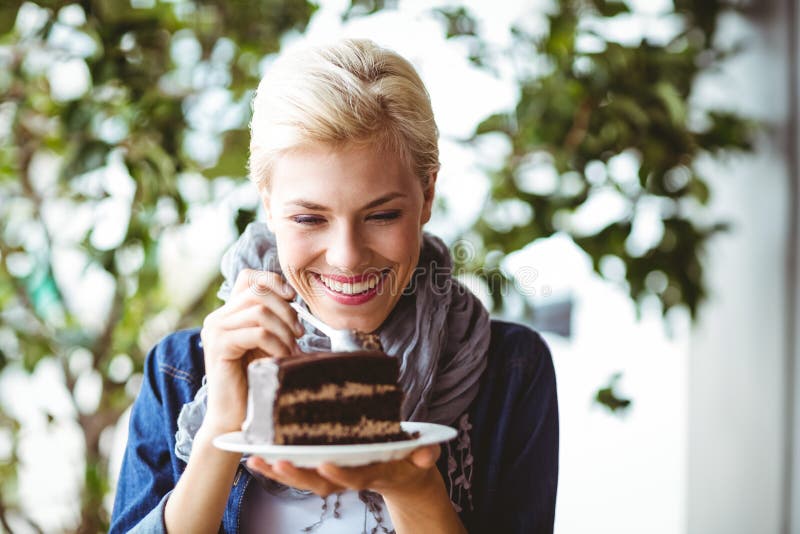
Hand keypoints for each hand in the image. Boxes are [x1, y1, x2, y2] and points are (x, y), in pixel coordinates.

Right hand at [200, 269, 303, 432]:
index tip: (293, 298)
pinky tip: (281, 359)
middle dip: (287, 310)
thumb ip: (273, 320)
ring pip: (260, 311)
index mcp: (228, 314)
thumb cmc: (256, 381)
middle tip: (299, 334)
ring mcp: (215, 331)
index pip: (249, 277)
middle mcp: (217, 318)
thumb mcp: (267, 344)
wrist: (235, 418)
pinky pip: (257, 333)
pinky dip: (276, 344)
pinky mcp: (219, 346)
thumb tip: (296, 301)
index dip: (273, 281)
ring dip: (284, 331)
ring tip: (291, 351)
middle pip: (259, 291)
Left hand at [245, 444, 440, 497]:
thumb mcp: (422, 457)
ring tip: (257, 460)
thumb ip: (424, 454)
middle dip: (299, 475)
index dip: (341, 473)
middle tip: (278, 463)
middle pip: (322, 483)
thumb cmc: (408, 461)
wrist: (403, 477)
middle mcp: (350, 477)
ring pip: (305, 480)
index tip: (326, 464)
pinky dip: (276, 467)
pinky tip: (255, 457)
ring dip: (280, 473)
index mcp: (374, 471)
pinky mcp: (324, 472)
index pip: (356, 476)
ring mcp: (335, 477)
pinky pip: (298, 472)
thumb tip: (427, 454)